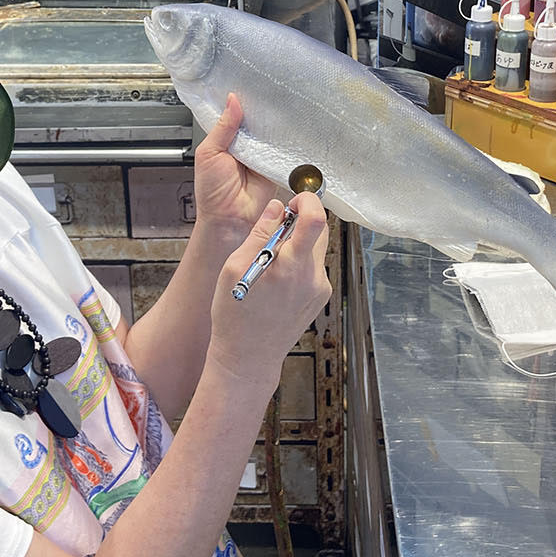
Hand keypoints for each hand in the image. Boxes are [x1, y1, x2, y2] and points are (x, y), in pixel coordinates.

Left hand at [192, 94, 276, 236]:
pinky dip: (284, 143)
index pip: (235, 114)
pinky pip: (281, 150)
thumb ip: (222, 128)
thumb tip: (232, 101)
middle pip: (256, 121)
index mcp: (225, 139)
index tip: (250, 82)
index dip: (242, 100)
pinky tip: (287, 131)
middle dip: (261, 110)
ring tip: (281, 107)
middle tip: (270, 91)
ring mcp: (260, 154)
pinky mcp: (274, 165)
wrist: (228, 219)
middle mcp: (244, 144)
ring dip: (273, 125)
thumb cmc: (211, 191)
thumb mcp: (209, 153)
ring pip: (269, 133)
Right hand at [206, 195, 331, 391]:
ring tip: (271, 263)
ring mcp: (319, 288)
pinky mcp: (320, 296)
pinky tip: (278, 280)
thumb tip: (276, 209)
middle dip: (298, 224)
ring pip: (315, 248)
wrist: (248, 356)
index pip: (315, 220)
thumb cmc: (236, 317)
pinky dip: (299, 263)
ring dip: (297, 245)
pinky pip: (313, 266)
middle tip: (274, 233)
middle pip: (318, 230)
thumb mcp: (235, 268)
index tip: (295, 200)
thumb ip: (259, 234)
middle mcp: (311, 277)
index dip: (307, 201)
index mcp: (290, 267)